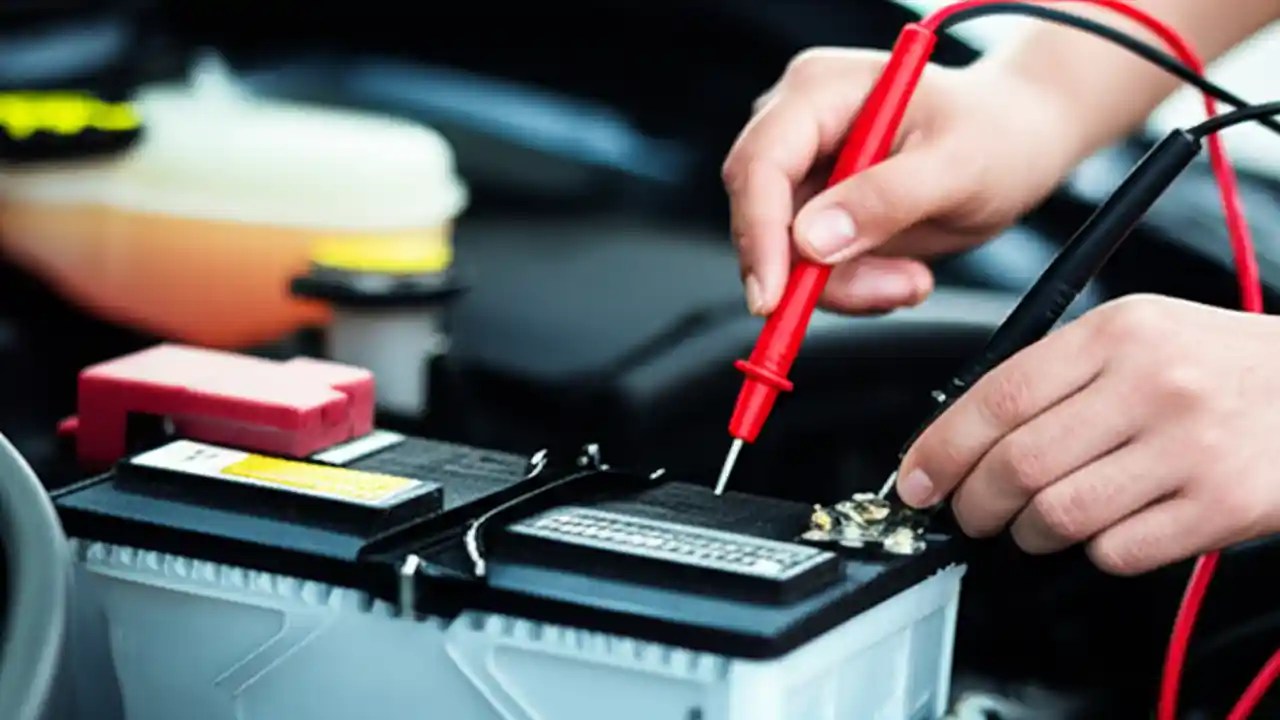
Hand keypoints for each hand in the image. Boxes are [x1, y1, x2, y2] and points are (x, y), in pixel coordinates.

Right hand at [722, 48, 1084, 315]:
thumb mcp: (959, 165)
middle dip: (813, 272)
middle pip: (762, 216)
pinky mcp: (816, 213)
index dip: (759, 234)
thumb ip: (885, 199)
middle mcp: (799, 127)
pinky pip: (808, 270)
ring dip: (844, 286)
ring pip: (783, 255)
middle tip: (888, 290)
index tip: (773, 296)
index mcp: (821, 91)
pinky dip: (853, 288)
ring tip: (912, 280)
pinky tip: (901, 274)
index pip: (760, 164)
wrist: (1020, 143)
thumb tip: (811, 241)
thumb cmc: (998, 133)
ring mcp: (805, 172)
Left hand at [895, 295, 1279, 574]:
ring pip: (1059, 515)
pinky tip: (1106, 529)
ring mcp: (1190, 447)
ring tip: (1033, 525)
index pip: (999, 396)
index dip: (942, 448)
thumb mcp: (1137, 334)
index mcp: (1117, 332)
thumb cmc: (1218, 365)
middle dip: (973, 503)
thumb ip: (1055, 374)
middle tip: (970, 512)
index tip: (917, 480)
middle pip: (1018, 464)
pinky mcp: (1223, 506)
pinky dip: (1094, 551)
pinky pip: (1118, 551)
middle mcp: (1152, 383)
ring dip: (1027, 534)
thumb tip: (960, 436)